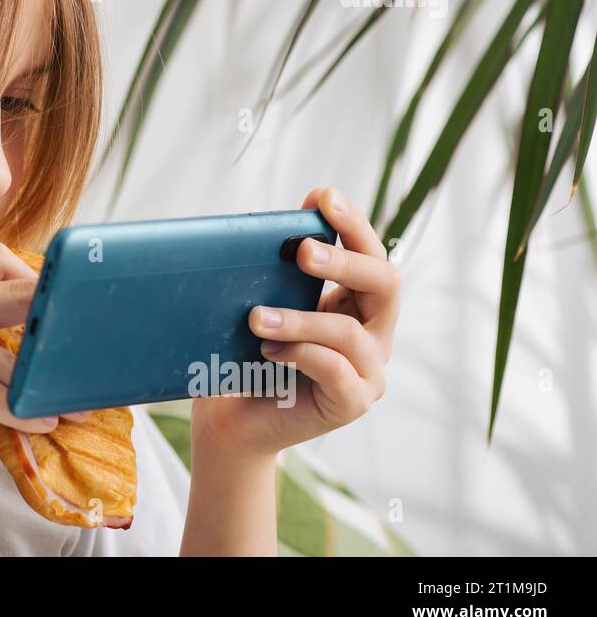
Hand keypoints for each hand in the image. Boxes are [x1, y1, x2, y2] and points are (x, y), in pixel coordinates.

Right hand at [0, 242, 82, 497]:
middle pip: (18, 294)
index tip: (52, 310)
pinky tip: (43, 424)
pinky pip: (2, 396)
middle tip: (83, 349)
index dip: (32, 277)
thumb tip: (15, 331)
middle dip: (57, 324)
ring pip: (15, 358)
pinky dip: (29, 413)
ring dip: (50, 385)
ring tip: (74, 401)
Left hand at [190, 187, 400, 459]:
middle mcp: (373, 333)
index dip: (352, 223)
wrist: (231, 419)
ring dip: (301, 319)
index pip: (370, 253)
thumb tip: (272, 218)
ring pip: (350, 332)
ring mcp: (368, 371)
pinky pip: (337, 371)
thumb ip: (277, 267)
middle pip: (385, 283)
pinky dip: (301, 355)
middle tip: (300, 250)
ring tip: (256, 316)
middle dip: (343, 261)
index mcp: (357, 301)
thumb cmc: (245, 355)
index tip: (322, 196)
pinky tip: (267, 350)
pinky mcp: (352, 402)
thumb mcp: (263, 301)